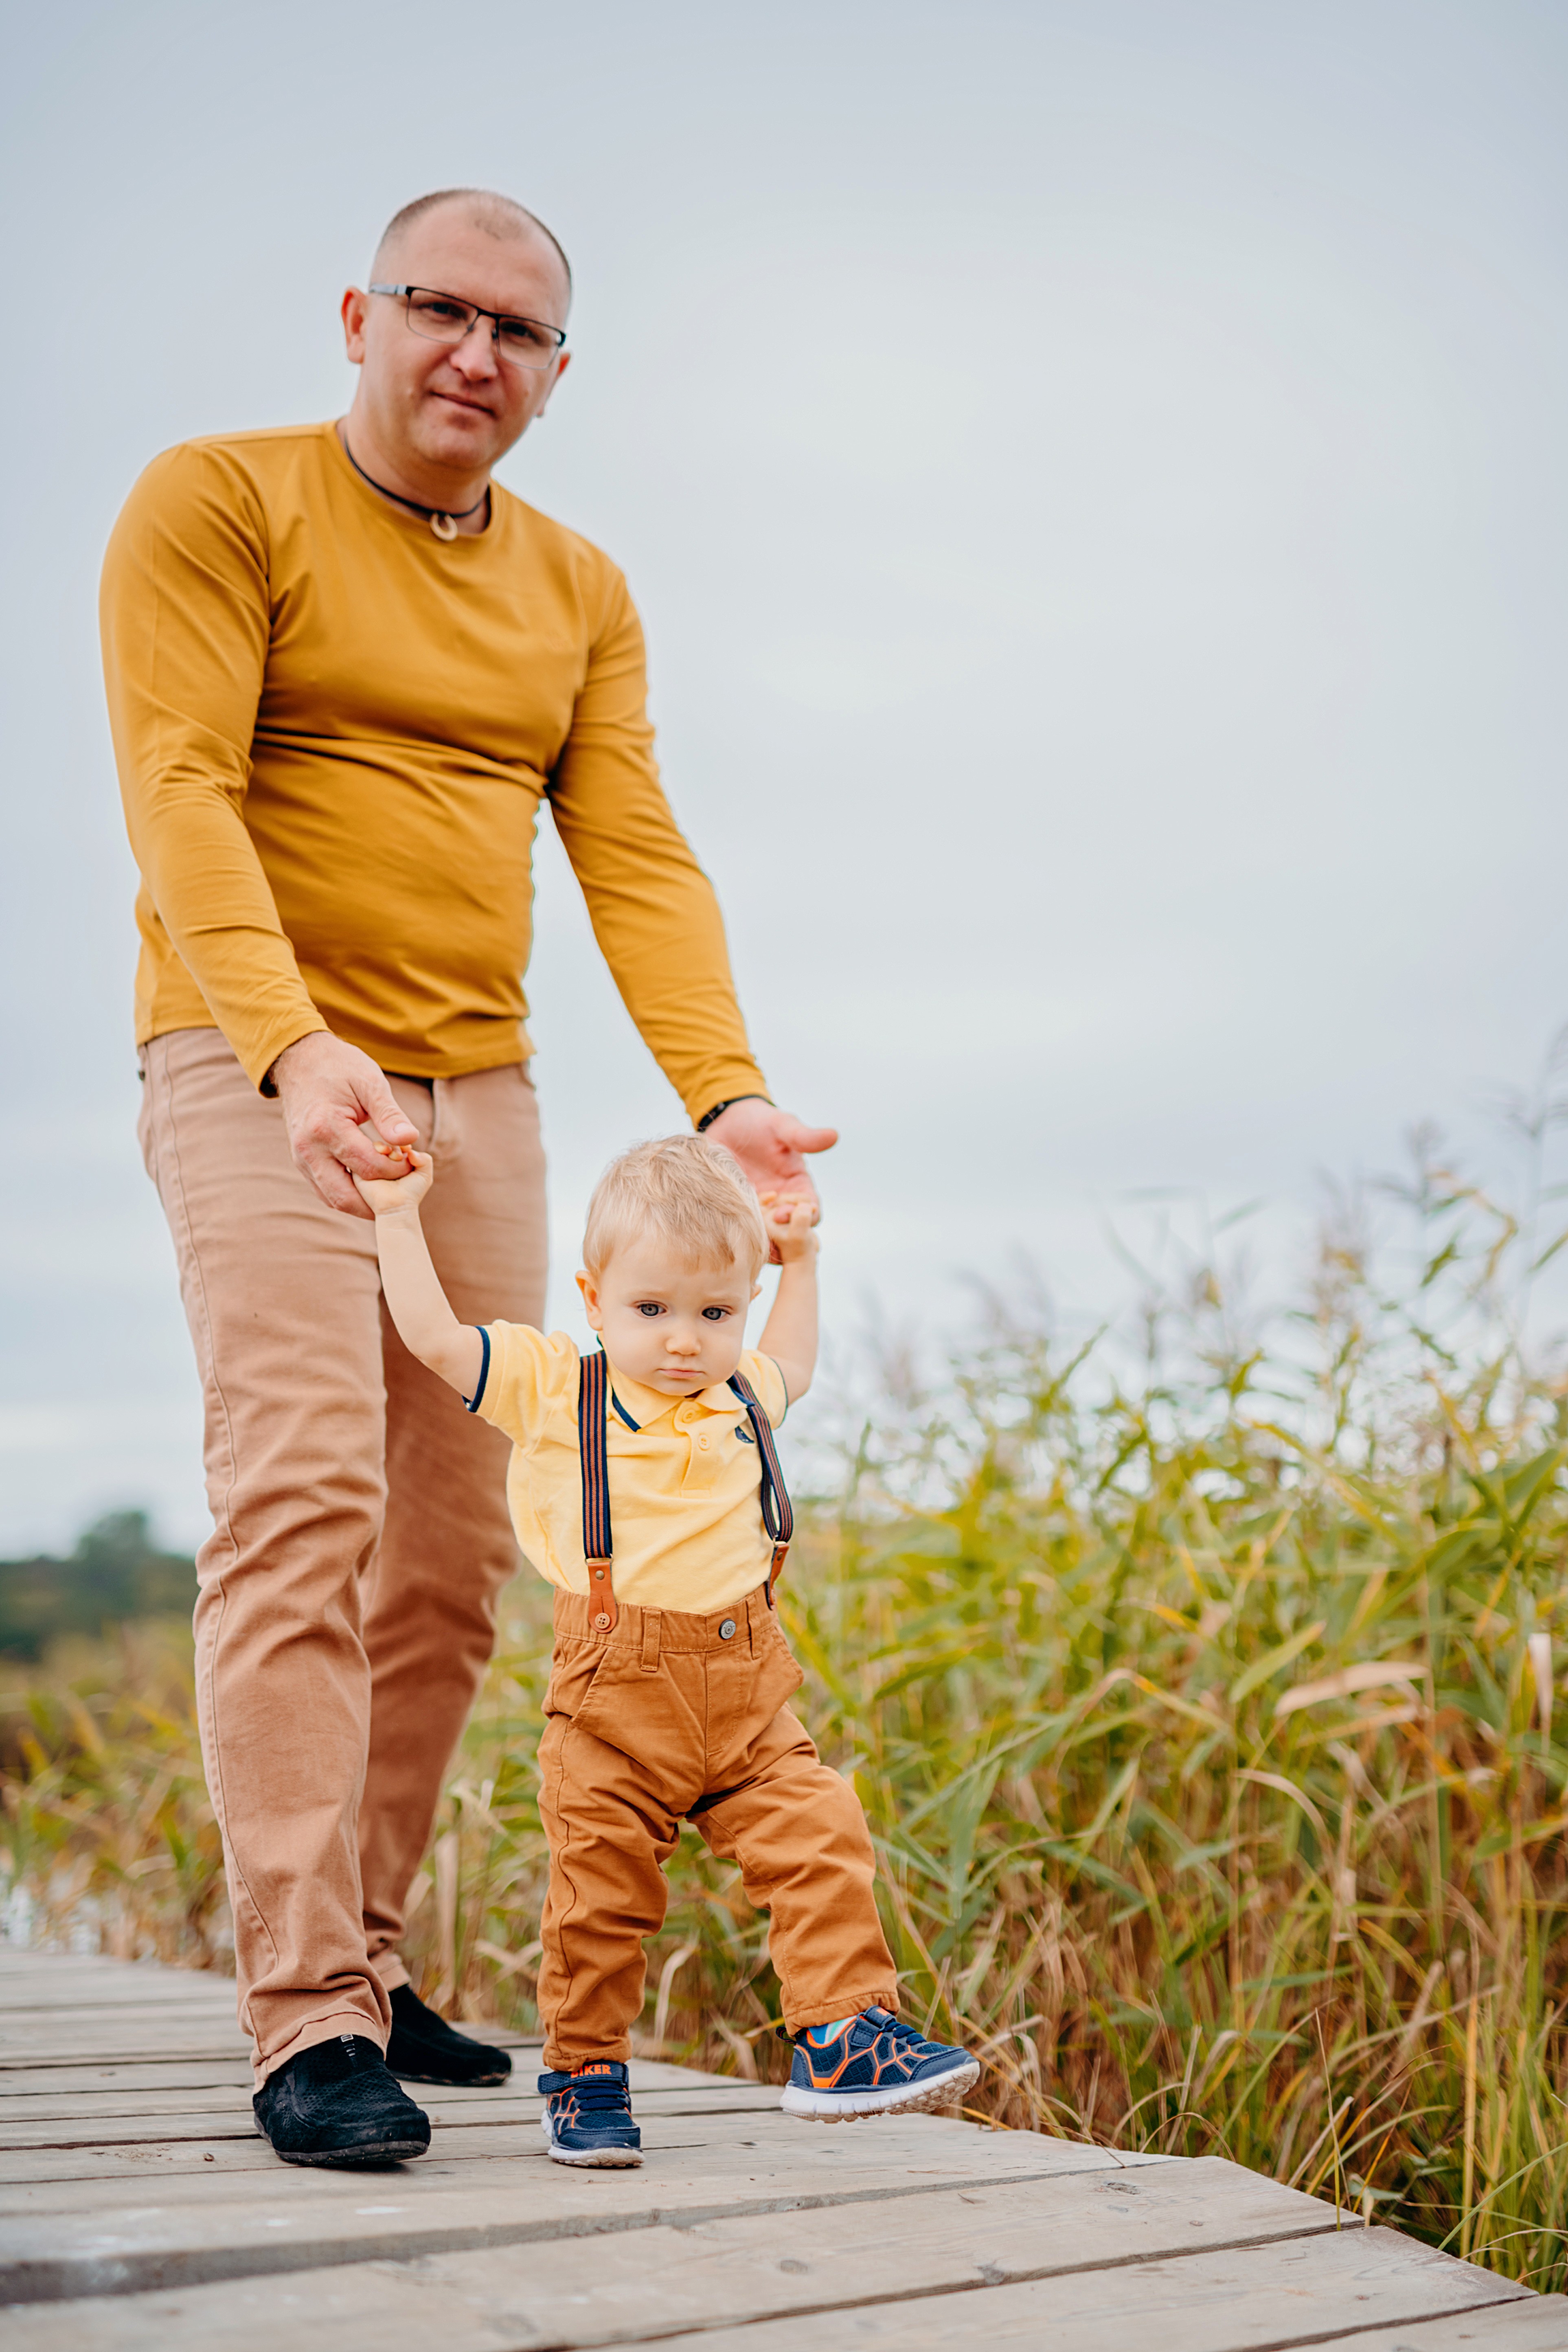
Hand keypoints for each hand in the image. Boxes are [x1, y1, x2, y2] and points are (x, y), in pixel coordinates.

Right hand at [269, 1032, 420, 1218]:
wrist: (300, 1060)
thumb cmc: (339, 1067)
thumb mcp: (369, 1083)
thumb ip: (389, 1114)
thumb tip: (411, 1139)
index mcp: (326, 1127)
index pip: (367, 1166)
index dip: (395, 1170)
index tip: (411, 1159)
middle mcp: (308, 1149)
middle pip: (346, 1197)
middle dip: (379, 1200)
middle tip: (403, 1187)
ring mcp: (300, 1159)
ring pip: (334, 1200)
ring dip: (363, 1201)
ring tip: (389, 1186)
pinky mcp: (301, 1162)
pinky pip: (325, 1191)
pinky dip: (349, 1193)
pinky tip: (370, 1182)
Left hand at [703, 1102, 836, 1253]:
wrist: (726, 1122)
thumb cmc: (760, 1122)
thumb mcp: (782, 1127)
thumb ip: (804, 1137)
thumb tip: (833, 1135)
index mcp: (798, 1187)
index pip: (811, 1211)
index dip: (804, 1217)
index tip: (786, 1212)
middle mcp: (780, 1204)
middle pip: (791, 1233)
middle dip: (782, 1237)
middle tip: (764, 1229)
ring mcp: (757, 1211)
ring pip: (766, 1239)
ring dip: (760, 1241)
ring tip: (744, 1234)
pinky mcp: (735, 1212)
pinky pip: (739, 1232)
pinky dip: (736, 1236)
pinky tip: (725, 1231)